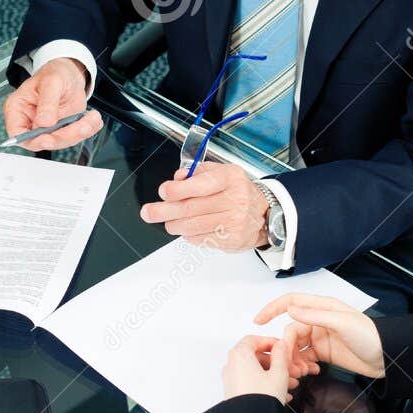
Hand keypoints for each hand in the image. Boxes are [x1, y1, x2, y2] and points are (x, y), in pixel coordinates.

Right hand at [2, 58, 101, 150]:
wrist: (71, 74)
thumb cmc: (55, 73)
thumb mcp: (52, 81)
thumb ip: (47, 102)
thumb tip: (44, 122)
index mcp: (18, 109)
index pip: (17, 133)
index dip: (31, 140)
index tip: (46, 139)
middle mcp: (31, 121)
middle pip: (41, 141)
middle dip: (63, 136)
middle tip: (80, 126)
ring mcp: (47, 128)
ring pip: (60, 141)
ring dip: (78, 133)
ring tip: (91, 119)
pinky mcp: (62, 130)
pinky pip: (74, 137)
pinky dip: (87, 131)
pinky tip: (93, 121)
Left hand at [140, 162, 267, 249]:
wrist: (264, 214)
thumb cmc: (236, 191)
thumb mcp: (220, 173)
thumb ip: (196, 172)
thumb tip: (176, 178)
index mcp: (230, 178)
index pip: (201, 185)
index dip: (178, 190)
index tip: (163, 191)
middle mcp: (235, 200)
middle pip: (191, 208)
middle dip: (164, 211)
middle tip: (148, 212)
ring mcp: (234, 222)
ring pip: (192, 226)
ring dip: (174, 224)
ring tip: (170, 220)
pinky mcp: (231, 240)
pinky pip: (199, 239)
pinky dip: (189, 234)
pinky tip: (191, 228)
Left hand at [221, 334, 300, 403]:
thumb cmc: (261, 399)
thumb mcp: (279, 373)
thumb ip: (281, 355)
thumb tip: (281, 345)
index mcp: (240, 355)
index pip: (254, 340)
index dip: (270, 342)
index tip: (282, 348)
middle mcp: (232, 365)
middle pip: (256, 357)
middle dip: (276, 363)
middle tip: (290, 370)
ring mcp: (231, 379)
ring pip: (255, 371)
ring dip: (273, 375)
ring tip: (290, 384)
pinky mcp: (233, 392)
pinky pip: (251, 383)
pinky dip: (265, 384)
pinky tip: (281, 394)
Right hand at [255, 293, 384, 379]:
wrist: (387, 357)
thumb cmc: (369, 336)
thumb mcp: (342, 323)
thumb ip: (315, 316)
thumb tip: (290, 310)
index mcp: (322, 307)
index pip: (291, 302)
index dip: (272, 309)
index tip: (259, 321)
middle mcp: (318, 321)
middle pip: (291, 331)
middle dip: (288, 347)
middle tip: (291, 363)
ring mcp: (320, 337)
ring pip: (296, 347)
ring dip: (295, 359)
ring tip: (302, 371)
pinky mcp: (324, 353)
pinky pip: (305, 358)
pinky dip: (304, 365)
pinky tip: (311, 371)